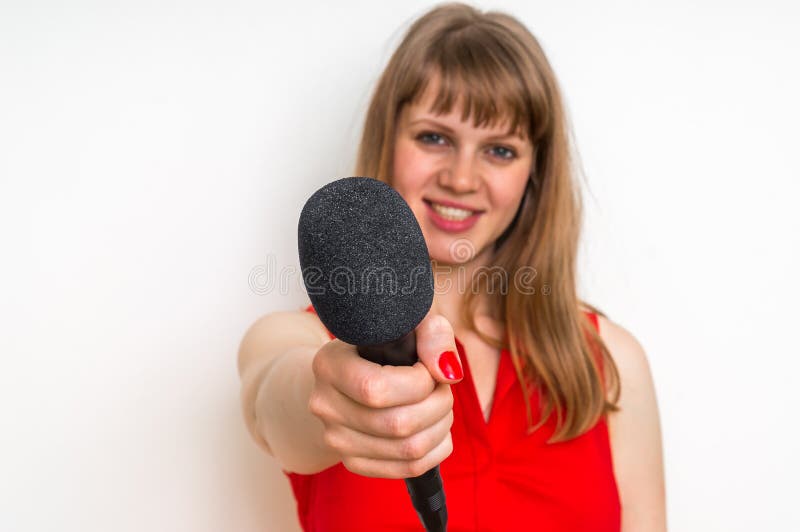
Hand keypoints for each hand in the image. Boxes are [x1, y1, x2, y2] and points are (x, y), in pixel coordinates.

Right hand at [308, 313, 463, 478]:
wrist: (350, 375)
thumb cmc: (383, 344)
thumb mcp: (406, 323)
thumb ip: (432, 334)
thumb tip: (448, 372)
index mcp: (329, 365)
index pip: (376, 388)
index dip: (418, 383)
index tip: (428, 369)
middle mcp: (324, 405)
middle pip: (397, 423)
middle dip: (437, 404)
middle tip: (441, 388)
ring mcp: (336, 439)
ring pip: (409, 449)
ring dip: (441, 426)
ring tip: (440, 404)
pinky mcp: (353, 462)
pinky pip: (409, 468)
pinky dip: (436, 449)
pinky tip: (436, 428)